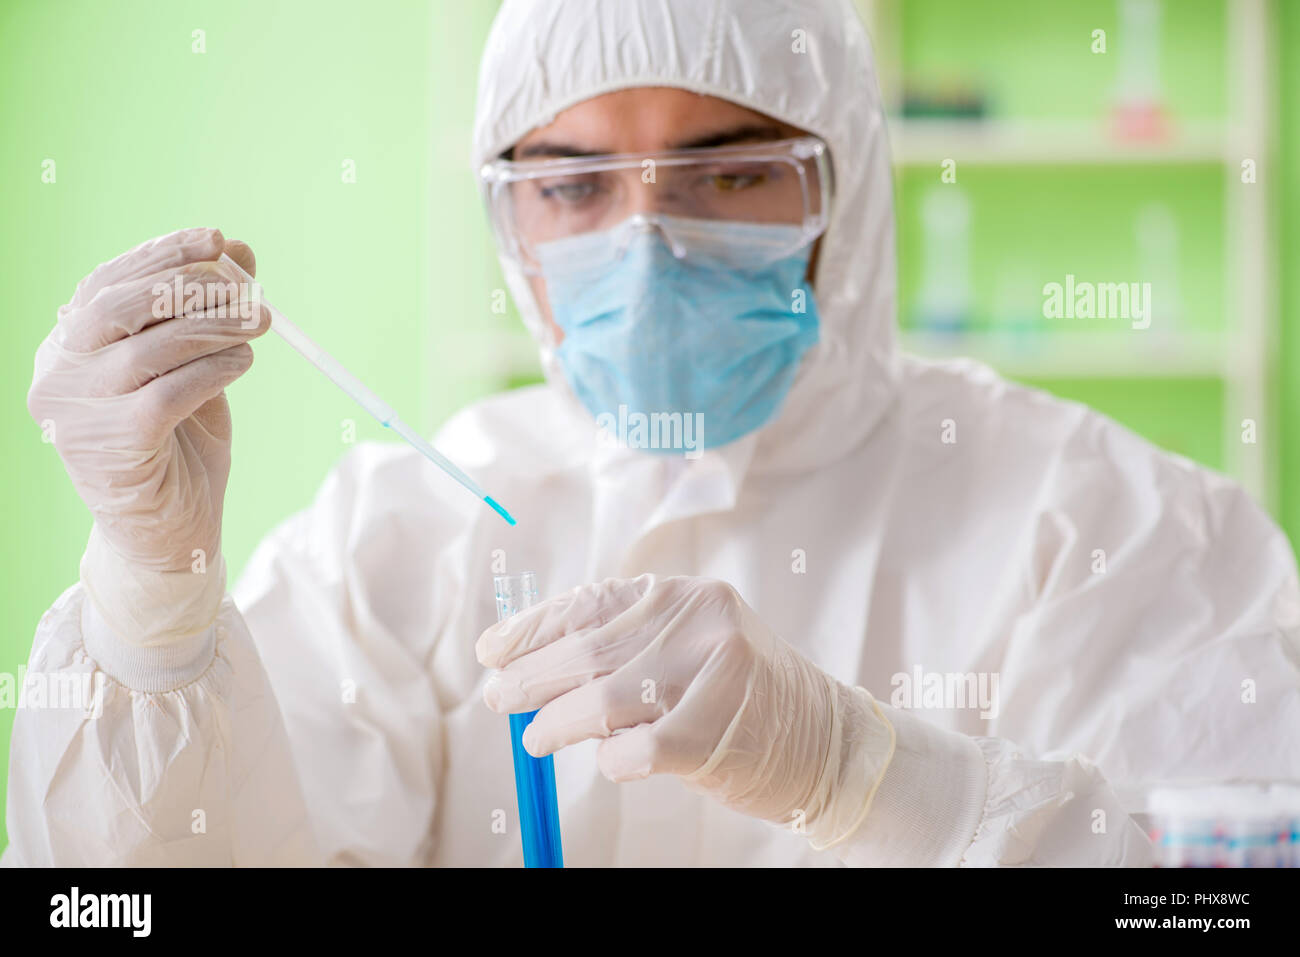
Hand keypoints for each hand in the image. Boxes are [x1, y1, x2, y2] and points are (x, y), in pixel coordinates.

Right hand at [28, 227, 270, 570]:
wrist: (169, 535)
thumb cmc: (178, 447)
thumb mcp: (192, 369)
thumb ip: (204, 314)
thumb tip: (239, 250)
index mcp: (67, 348)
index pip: (106, 283)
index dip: (162, 255)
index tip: (216, 238)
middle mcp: (59, 375)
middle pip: (120, 306)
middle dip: (190, 286)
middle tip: (251, 289)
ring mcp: (79, 413)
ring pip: (149, 347)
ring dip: (215, 326)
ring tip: (261, 322)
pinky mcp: (114, 446)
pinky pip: (170, 391)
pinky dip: (213, 369)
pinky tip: (243, 363)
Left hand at [476, 574, 895, 839]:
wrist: (827, 743)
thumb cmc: (741, 698)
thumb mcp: (687, 647)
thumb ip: (621, 644)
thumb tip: (523, 663)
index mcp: (682, 593)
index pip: (589, 603)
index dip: (532, 628)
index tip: (491, 649)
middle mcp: (698, 620)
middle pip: (586, 650)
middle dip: (529, 678)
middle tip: (497, 699)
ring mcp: (712, 673)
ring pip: (602, 700)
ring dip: (556, 724)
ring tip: (537, 740)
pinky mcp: (717, 730)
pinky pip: (634, 750)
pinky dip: (612, 761)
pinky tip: (613, 762)